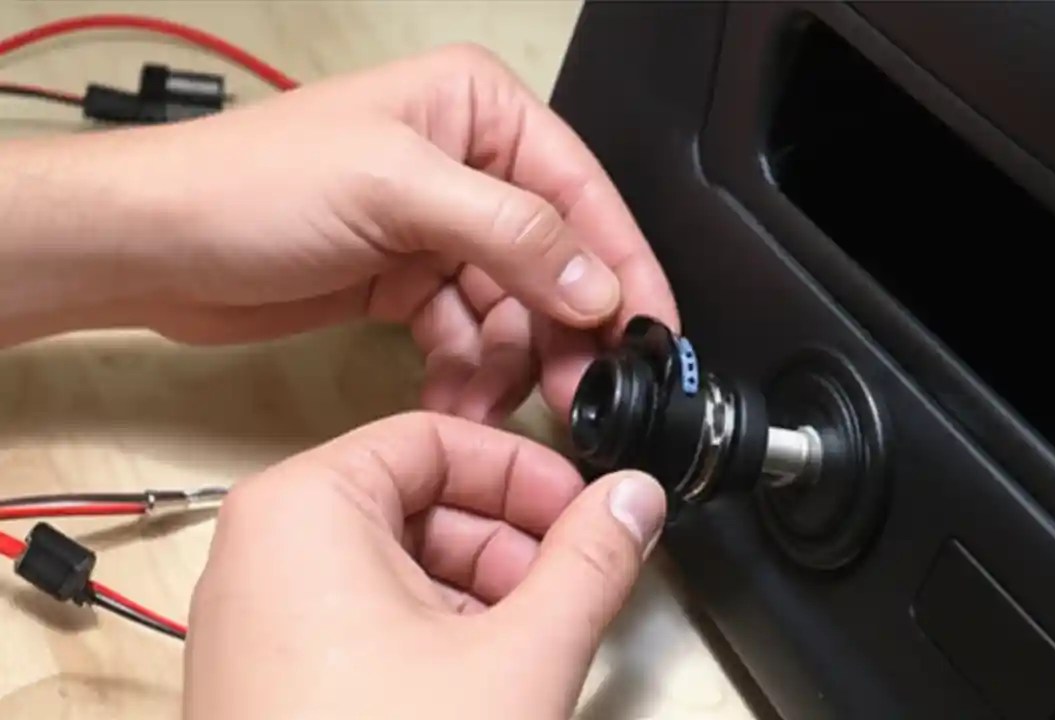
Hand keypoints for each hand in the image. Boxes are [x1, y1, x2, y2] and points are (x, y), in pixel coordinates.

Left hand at [0, 45, 676, 422]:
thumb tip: (595, 284)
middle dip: (564, 329)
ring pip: (513, 307)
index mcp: (476, 110)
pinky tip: (459, 398)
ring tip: (497, 405)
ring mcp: (440, 227)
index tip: (651, 330)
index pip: (580, 191)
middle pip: (554, 258)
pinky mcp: (411, 281)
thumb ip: (511, 235)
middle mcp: (467, 165)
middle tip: (579, 391)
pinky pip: (470, 334)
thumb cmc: (250, 185)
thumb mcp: (396, 190)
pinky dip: (470, 371)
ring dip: (511, 363)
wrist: (155, 247)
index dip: (620, 265)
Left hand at [184, 411, 666, 718]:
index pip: (437, 440)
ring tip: (534, 644)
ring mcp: (257, 618)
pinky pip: (363, 616)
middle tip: (573, 583)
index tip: (586, 511)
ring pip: (395, 562)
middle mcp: (263, 552)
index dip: (526, 474)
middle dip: (508, 542)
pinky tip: (480, 683)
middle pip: (417, 499)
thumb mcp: (520, 655)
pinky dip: (433, 634)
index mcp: (304, 510)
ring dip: (480, 593)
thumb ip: (591, 562)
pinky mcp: (267, 676)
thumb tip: (633, 501)